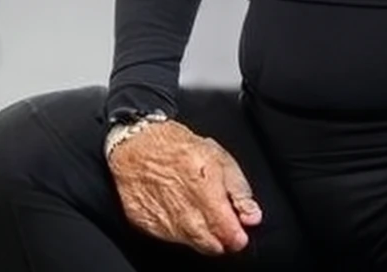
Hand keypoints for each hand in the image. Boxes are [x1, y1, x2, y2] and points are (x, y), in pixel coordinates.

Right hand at [108, 120, 262, 255]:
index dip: (236, 235)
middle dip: (221, 239)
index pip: (226, 227)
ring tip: (202, 217)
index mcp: (203, 184)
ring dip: (202, 237)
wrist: (135, 144)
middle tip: (224, 229)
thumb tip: (252, 216)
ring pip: (191, 243)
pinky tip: (182, 216)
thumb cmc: (176, 145)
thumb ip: (238, 188)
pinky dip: (181, 233)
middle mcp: (182, 205)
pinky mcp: (145, 224)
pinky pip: (171, 239)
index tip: (240, 235)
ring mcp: (162, 217)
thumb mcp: (217, 156)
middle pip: (209, 241)